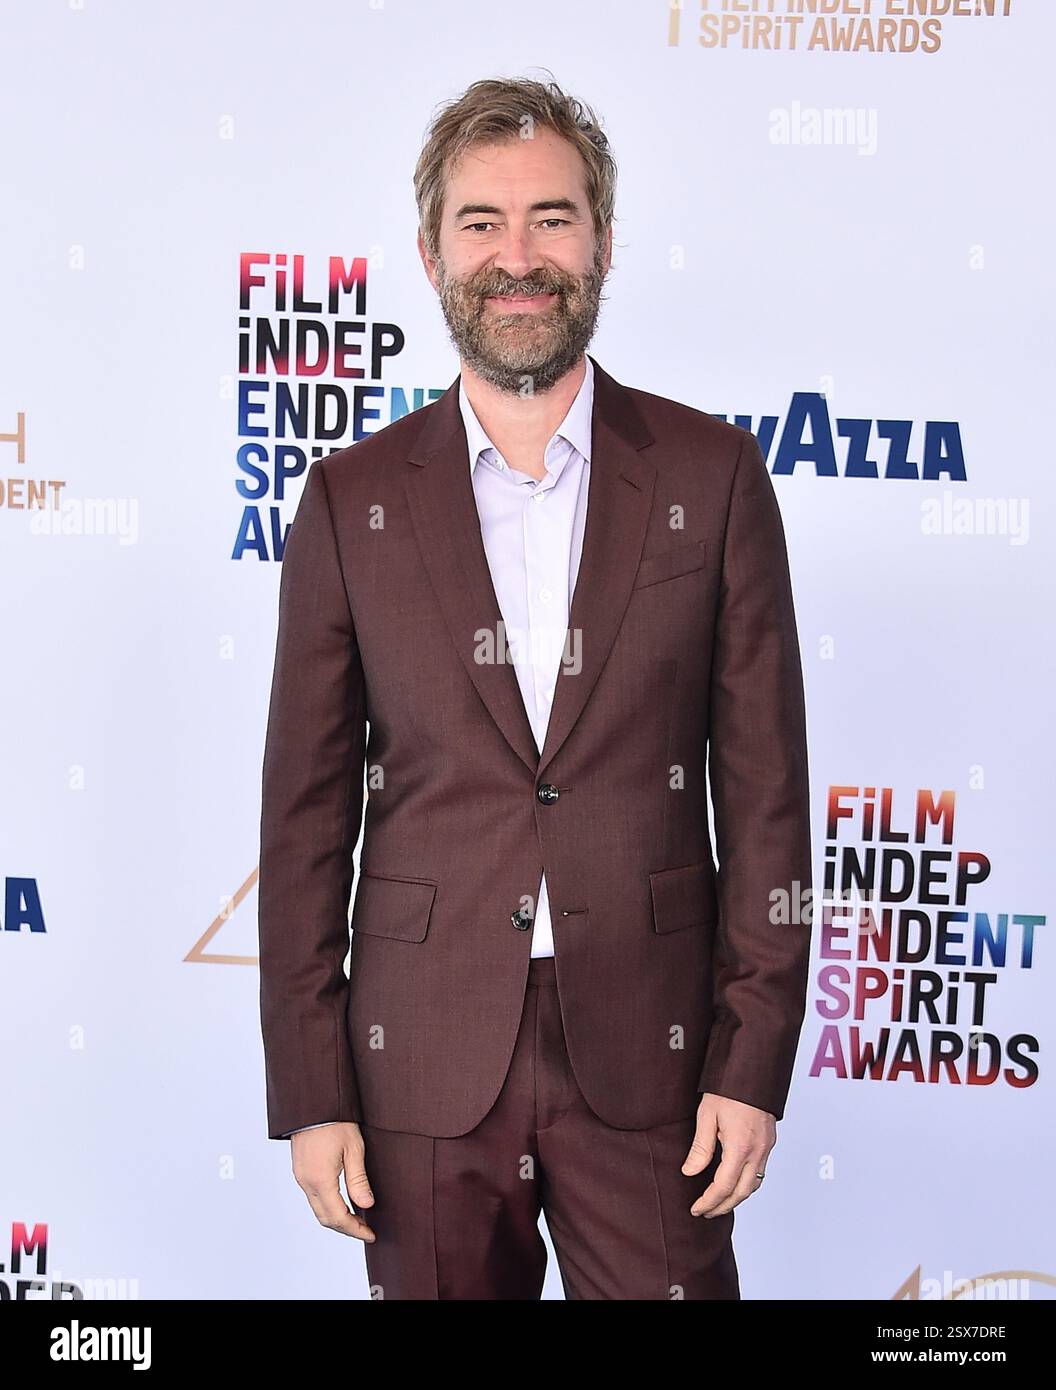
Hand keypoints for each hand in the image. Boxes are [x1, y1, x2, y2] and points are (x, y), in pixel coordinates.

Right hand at [291, 1122, 375, 1240]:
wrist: (314, 1102)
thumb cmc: (335, 1121)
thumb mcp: (353, 1149)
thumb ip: (359, 1180)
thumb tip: (366, 1205)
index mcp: (320, 1179)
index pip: (338, 1217)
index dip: (355, 1229)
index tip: (370, 1234)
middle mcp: (306, 1182)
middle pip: (325, 1218)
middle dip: (346, 1228)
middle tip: (365, 1230)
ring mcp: (300, 1176)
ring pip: (318, 1209)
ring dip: (336, 1218)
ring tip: (357, 1218)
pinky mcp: (300, 1169)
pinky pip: (313, 1197)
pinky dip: (328, 1205)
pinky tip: (342, 1201)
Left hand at [681, 1093, 775, 1217]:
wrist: (753, 1069)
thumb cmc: (728, 1088)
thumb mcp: (707, 1115)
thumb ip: (700, 1148)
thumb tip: (690, 1172)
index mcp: (740, 1147)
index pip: (723, 1187)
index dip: (708, 1201)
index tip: (696, 1209)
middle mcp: (757, 1151)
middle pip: (741, 1193)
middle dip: (722, 1207)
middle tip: (705, 1212)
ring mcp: (766, 1147)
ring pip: (754, 1185)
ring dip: (736, 1198)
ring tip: (718, 1202)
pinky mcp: (769, 1141)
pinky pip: (760, 1172)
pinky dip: (746, 1184)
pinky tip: (735, 1183)